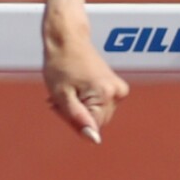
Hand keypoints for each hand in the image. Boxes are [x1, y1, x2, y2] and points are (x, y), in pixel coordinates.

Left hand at [42, 10, 128, 143]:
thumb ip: (78, 120)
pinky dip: (87, 102)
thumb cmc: (60, 64)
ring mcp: (119, 90)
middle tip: (62, 96)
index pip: (91, 128)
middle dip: (77, 114)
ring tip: (69, 90)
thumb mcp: (62, 96)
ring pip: (98, 115)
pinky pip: (101, 106)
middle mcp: (118, 93)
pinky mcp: (117, 88)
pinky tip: (77, 88)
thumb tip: (94, 139)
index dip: (72, 120)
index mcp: (105, 95)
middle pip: (96, 122)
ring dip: (81, 108)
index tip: (60, 104)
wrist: (68, 39)